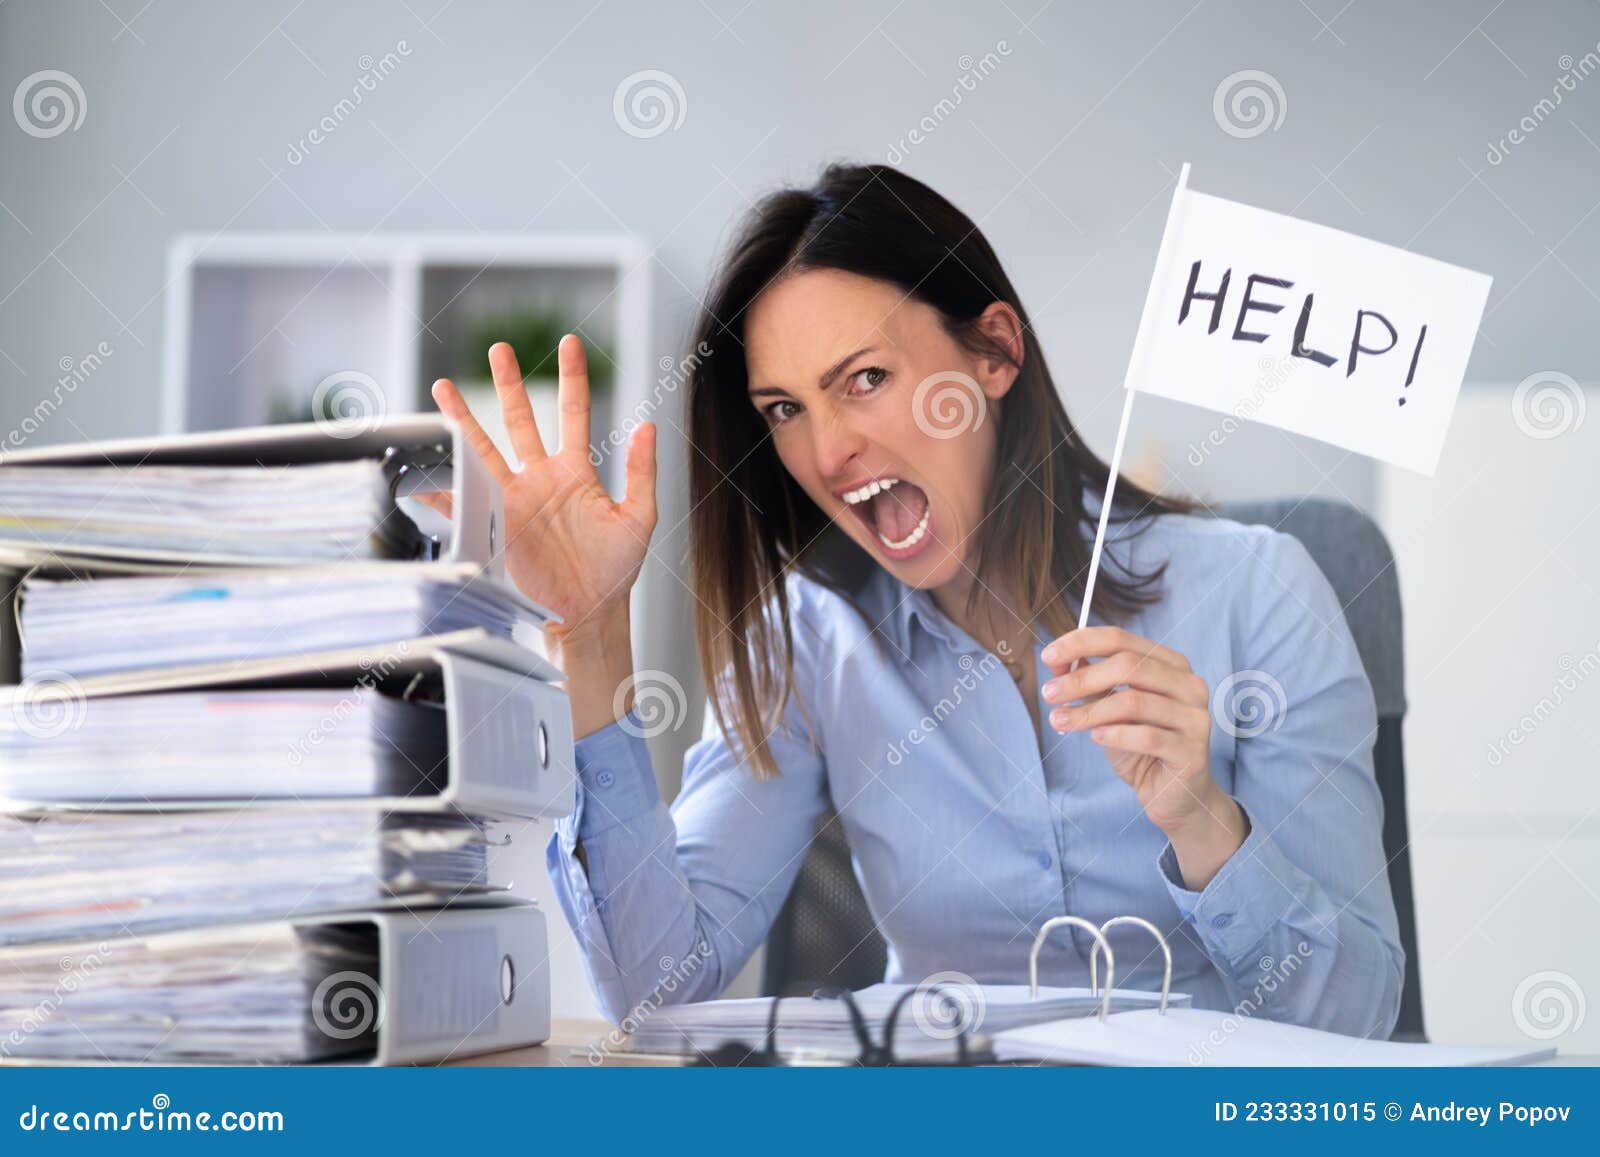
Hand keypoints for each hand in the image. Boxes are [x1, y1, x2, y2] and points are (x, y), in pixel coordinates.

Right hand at [422, 336, 656, 647]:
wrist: (591, 610)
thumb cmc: (617, 567)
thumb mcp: (639, 518)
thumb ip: (641, 472)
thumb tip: (647, 426)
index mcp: (577, 471)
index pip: (574, 412)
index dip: (572, 377)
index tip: (570, 343)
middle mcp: (542, 477)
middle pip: (522, 419)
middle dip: (510, 383)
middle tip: (499, 349)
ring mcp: (516, 499)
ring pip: (485, 448)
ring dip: (464, 419)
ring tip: (444, 387)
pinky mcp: (498, 526)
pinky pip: (464, 505)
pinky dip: (442, 494)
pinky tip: (423, 479)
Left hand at [1040, 626, 1239, 847]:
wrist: (1172, 796)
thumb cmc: (1139, 747)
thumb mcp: (1109, 709)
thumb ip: (1089, 682)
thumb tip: (1056, 660)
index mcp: (1171, 665)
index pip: (1122, 640)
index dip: (1081, 643)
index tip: (1047, 656)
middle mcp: (1189, 684)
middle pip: (1128, 665)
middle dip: (1081, 678)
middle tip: (1049, 693)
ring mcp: (1195, 717)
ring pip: (1133, 702)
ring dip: (1088, 711)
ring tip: (1060, 721)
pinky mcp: (1193, 752)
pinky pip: (1147, 736)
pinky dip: (1114, 735)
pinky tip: (1095, 738)